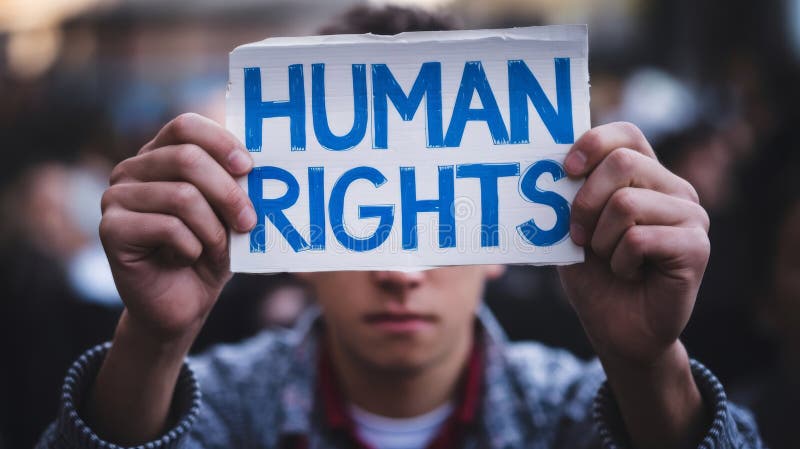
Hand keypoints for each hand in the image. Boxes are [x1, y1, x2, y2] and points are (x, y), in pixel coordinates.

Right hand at [100, 113, 255, 342]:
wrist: (182, 303)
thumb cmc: (208, 252)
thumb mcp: (228, 213)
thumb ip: (235, 185)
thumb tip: (258, 167)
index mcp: (160, 155)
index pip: (186, 126)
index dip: (221, 142)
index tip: (249, 168)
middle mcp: (132, 170)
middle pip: (188, 159)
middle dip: (228, 193)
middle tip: (249, 222)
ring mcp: (116, 197)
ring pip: (183, 196)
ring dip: (213, 230)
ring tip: (215, 249)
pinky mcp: (111, 229)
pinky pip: (168, 227)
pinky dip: (192, 248)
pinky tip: (187, 258)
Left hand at [558, 122, 709, 365]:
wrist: (618, 330)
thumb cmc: (596, 277)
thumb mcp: (571, 230)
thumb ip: (569, 197)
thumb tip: (551, 165)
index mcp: (645, 176)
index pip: (626, 134)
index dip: (592, 143)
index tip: (565, 170)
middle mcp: (674, 189)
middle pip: (622, 162)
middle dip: (585, 202)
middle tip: (579, 236)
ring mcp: (691, 216)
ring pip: (627, 203)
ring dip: (602, 240)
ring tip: (612, 260)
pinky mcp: (696, 247)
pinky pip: (639, 238)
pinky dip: (621, 261)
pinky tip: (630, 273)